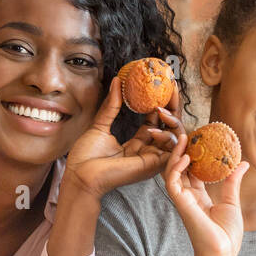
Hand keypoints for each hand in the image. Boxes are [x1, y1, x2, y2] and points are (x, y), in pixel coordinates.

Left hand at [63, 76, 180, 198]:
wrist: (81, 174)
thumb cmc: (87, 156)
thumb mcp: (100, 125)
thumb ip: (112, 105)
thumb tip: (117, 81)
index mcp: (137, 144)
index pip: (155, 121)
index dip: (160, 104)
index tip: (162, 86)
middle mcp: (148, 151)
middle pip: (168, 126)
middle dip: (173, 106)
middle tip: (172, 86)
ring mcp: (152, 158)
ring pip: (175, 136)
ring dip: (173, 119)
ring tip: (161, 107)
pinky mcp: (153, 164)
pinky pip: (172, 149)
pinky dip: (171, 135)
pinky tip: (162, 120)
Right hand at [163, 132, 249, 255]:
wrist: (222, 252)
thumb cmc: (227, 234)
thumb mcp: (232, 201)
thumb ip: (232, 181)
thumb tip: (242, 162)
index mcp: (200, 197)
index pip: (193, 171)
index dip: (193, 155)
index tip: (198, 140)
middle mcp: (189, 197)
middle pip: (180, 169)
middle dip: (181, 151)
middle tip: (187, 134)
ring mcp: (183, 200)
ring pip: (172, 172)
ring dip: (176, 155)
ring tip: (183, 139)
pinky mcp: (181, 204)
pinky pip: (172, 183)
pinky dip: (176, 168)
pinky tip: (185, 157)